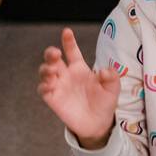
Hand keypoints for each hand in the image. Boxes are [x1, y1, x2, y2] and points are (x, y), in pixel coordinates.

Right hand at [37, 27, 120, 147]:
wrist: (98, 124)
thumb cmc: (104, 103)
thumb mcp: (112, 88)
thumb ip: (111, 77)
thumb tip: (103, 70)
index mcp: (79, 68)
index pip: (72, 51)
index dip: (68, 41)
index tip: (67, 31)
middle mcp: (66, 74)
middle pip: (53, 59)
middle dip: (50, 53)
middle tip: (55, 53)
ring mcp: (58, 86)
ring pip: (45, 72)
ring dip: (45, 68)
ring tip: (52, 70)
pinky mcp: (53, 98)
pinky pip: (43, 90)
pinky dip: (44, 86)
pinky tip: (50, 85)